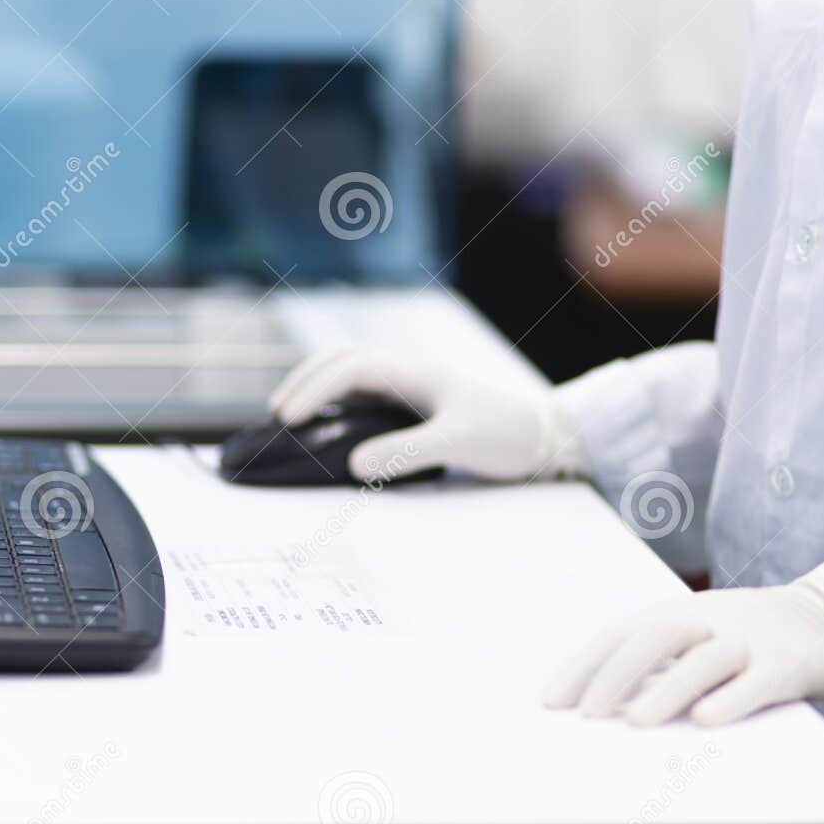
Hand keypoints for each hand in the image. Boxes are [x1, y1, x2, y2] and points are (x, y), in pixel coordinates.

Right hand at [267, 346, 582, 481]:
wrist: (547, 435)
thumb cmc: (507, 433)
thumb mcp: (458, 442)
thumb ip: (405, 452)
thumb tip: (352, 463)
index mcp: (415, 372)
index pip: (350, 369)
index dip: (314, 389)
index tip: (288, 420)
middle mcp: (409, 372)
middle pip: (343, 359)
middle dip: (305, 379)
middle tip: (277, 413)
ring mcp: (412, 386)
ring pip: (352, 372)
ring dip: (319, 386)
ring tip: (292, 415)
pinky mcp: (416, 404)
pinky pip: (366, 394)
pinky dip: (338, 402)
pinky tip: (328, 425)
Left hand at [543, 564, 823, 724]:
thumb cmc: (741, 635)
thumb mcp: (692, 633)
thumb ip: (651, 659)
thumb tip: (594, 700)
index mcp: (676, 613)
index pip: (621, 634)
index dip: (585, 664)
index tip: (553, 701)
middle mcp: (707, 621)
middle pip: (656, 637)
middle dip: (617, 674)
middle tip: (588, 713)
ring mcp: (749, 641)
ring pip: (705, 659)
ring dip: (668, 688)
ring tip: (637, 721)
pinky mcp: (787, 666)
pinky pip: (757, 682)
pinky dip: (731, 698)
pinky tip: (706, 720)